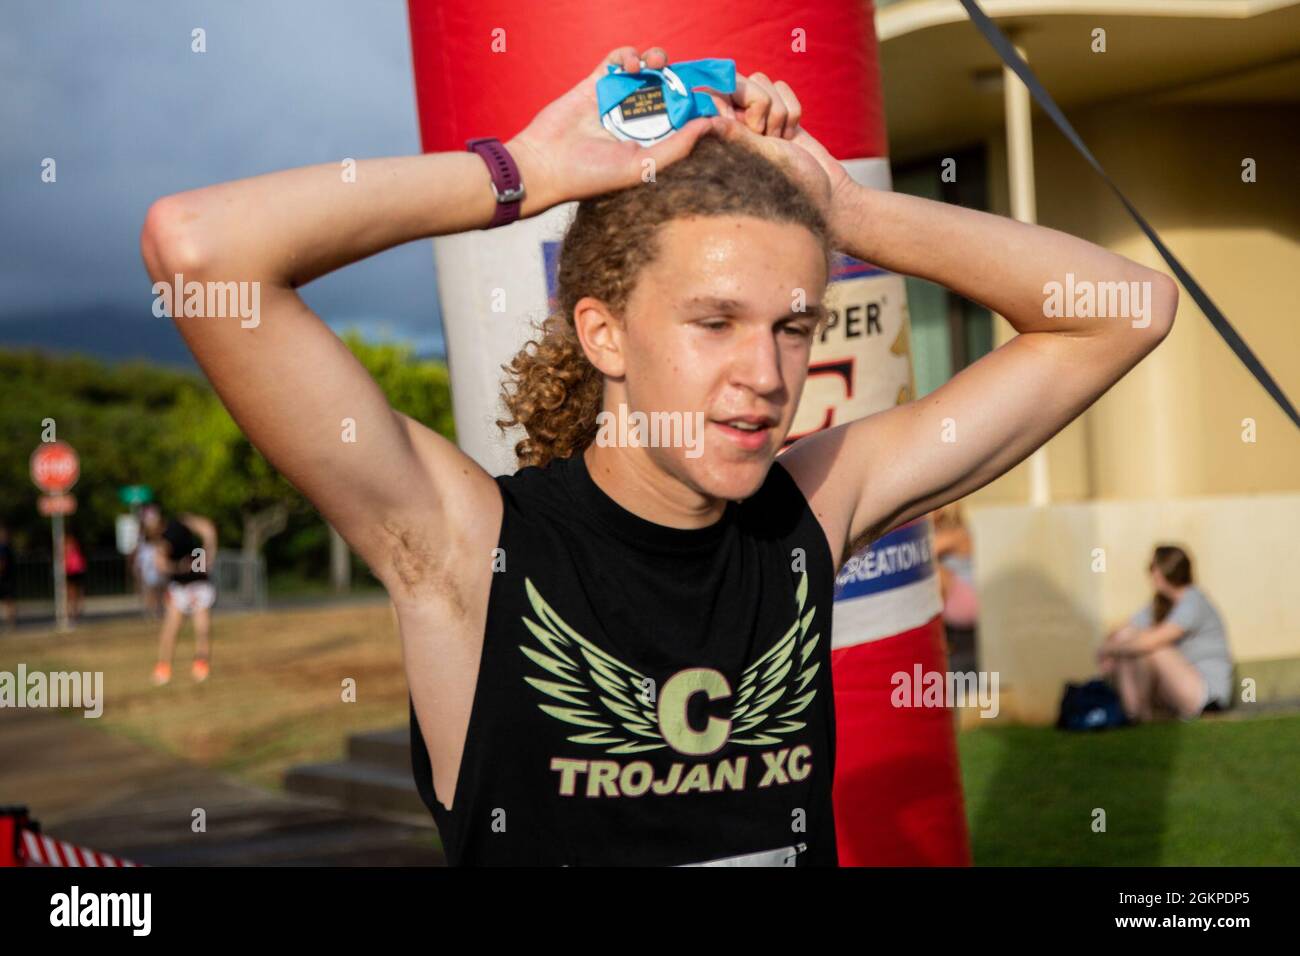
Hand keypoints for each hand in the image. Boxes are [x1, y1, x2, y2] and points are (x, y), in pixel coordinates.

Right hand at [506, 46, 724, 213]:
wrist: (545, 164)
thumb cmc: (591, 175)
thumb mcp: (642, 167)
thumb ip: (677, 147)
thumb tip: (708, 125)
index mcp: (651, 140)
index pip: (682, 117)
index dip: (695, 104)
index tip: (707, 97)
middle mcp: (636, 119)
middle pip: (667, 88)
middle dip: (678, 77)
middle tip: (683, 74)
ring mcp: (617, 99)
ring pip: (646, 70)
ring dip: (656, 60)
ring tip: (655, 64)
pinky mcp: (596, 84)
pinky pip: (617, 60)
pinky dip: (628, 55)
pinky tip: (631, 65)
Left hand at [704, 76, 854, 233]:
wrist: (823, 191)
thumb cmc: (786, 182)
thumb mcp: (756, 154)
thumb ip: (732, 129)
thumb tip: (706, 111)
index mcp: (718, 135)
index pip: (710, 93)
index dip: (727, 98)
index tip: (745, 124)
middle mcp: (730, 123)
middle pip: (737, 80)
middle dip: (758, 104)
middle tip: (763, 134)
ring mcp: (753, 116)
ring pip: (760, 81)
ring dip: (776, 111)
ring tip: (778, 140)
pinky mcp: (775, 111)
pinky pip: (780, 87)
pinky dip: (791, 111)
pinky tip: (790, 136)